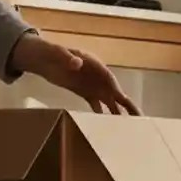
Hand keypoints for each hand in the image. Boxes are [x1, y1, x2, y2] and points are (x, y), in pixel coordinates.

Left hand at [9, 34, 141, 114]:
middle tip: (140, 119)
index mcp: (94, 65)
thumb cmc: (50, 52)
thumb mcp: (57, 52)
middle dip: (128, 105)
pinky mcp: (85, 93)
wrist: (40, 58)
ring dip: (117, 113)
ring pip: (109, 101)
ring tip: (127, 128)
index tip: (124, 101)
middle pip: (116, 92)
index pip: (110, 79)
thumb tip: (77, 63)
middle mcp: (98, 77)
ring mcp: (92, 86)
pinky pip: (97, 105)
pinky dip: (101, 114)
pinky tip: (104, 126)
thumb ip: (67, 57)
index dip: (117, 89)